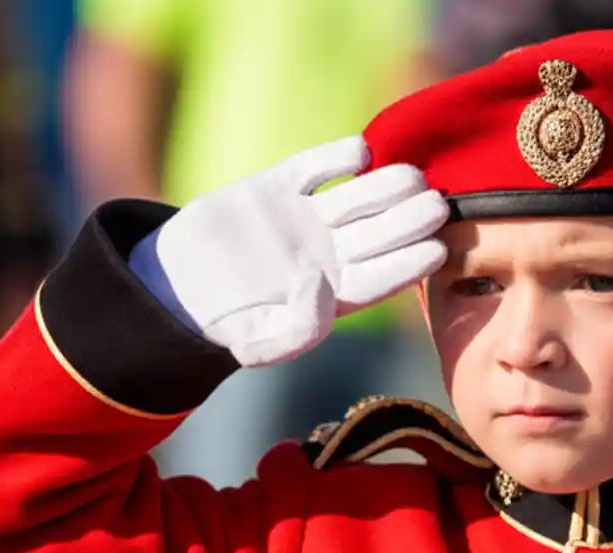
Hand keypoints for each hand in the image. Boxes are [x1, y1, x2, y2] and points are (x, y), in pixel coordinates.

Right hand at [130, 135, 447, 366]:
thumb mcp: (252, 342)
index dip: (408, 264)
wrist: (174, 288)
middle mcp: (326, 253)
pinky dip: (334, 157)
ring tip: (412, 175)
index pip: (380, 278)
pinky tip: (361, 150)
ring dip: (385, 185)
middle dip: (409, 220)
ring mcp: (303, 218)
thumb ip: (290, 334)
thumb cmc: (222, 324)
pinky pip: (311, 169)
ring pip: (355, 198)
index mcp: (331, 294)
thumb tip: (321, 298)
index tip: (436, 251)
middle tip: (438, 205)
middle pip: (378, 234)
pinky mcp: (273, 188)